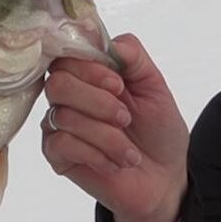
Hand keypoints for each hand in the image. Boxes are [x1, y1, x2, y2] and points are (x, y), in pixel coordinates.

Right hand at [39, 34, 188, 221]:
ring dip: (106, 135)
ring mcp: (59, 125)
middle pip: (57, 83)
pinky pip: (61, 144)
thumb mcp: (155, 86)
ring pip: (63, 116)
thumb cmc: (158, 131)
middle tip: (125, 118)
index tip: (119, 85)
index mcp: (90, 74)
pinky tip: (113, 164)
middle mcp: (70, 96)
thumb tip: (108, 42)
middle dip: (96, 101)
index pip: (68, 55)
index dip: (90, 68)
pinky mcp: (56, 155)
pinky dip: (95, 153)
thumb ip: (133, 57)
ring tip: (130, 152)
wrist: (163, 179)